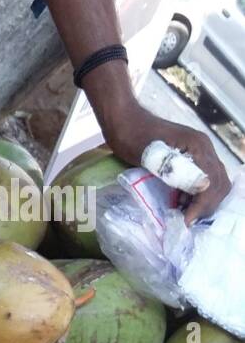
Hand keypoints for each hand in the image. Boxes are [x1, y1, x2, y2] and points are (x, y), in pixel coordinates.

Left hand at [98, 96, 230, 223]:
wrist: (124, 120)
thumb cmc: (132, 136)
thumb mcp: (153, 158)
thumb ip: (174, 173)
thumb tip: (192, 196)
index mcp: (199, 147)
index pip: (212, 183)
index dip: (202, 205)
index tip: (185, 221)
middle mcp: (205, 149)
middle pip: (219, 183)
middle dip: (206, 205)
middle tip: (186, 221)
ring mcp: (200, 152)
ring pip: (215, 182)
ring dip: (204, 201)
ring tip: (185, 214)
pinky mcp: (191, 156)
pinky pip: (204, 178)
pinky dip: (198, 194)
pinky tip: (182, 203)